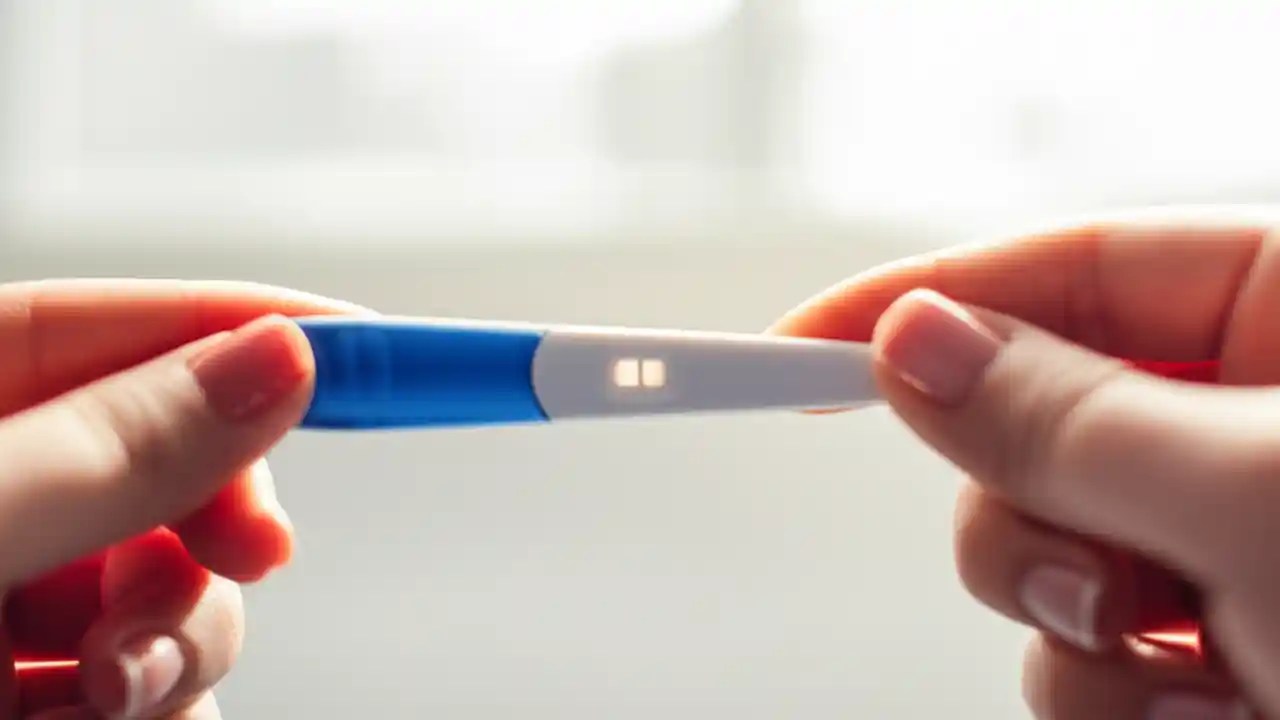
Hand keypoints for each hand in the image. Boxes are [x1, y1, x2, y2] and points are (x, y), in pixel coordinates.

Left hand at [0, 279, 361, 717]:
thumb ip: (113, 449)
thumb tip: (277, 359)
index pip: (111, 330)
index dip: (243, 325)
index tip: (368, 343)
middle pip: (171, 462)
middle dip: (219, 518)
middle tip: (250, 553)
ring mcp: (8, 607)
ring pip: (181, 586)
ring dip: (189, 638)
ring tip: (115, 690)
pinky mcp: (36, 699)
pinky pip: (162, 686)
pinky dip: (168, 705)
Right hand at [772, 219, 1279, 718]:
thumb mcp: (1250, 495)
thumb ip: (1068, 419)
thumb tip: (909, 343)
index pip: (1066, 268)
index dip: (926, 300)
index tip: (794, 345)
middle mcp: (1250, 416)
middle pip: (1031, 426)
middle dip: (1027, 524)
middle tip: (1083, 586)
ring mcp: (1235, 531)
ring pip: (1043, 549)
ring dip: (1072, 629)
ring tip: (1183, 680)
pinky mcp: (1229, 636)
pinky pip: (1089, 648)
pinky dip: (1111, 697)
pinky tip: (1206, 713)